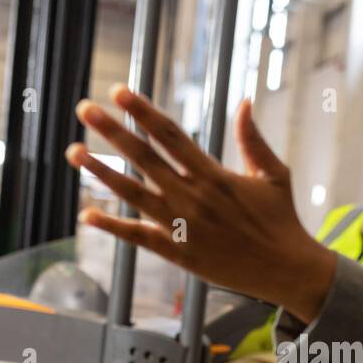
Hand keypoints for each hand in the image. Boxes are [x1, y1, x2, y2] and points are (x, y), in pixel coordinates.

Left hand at [66, 84, 337, 323]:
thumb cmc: (281, 220)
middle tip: (84, 109)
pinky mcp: (179, 253)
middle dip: (112, 131)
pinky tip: (87, 213)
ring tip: (75, 152)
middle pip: (144, 158)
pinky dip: (112, 227)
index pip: (171, 135)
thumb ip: (253, 139)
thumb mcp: (274, 174)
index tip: (119, 92)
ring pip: (133, 194)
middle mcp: (194, 197)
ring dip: (101, 172)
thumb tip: (246, 102)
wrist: (287, 270)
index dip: (143, 112)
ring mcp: (183, 226)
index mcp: (215, 175)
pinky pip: (139, 237)